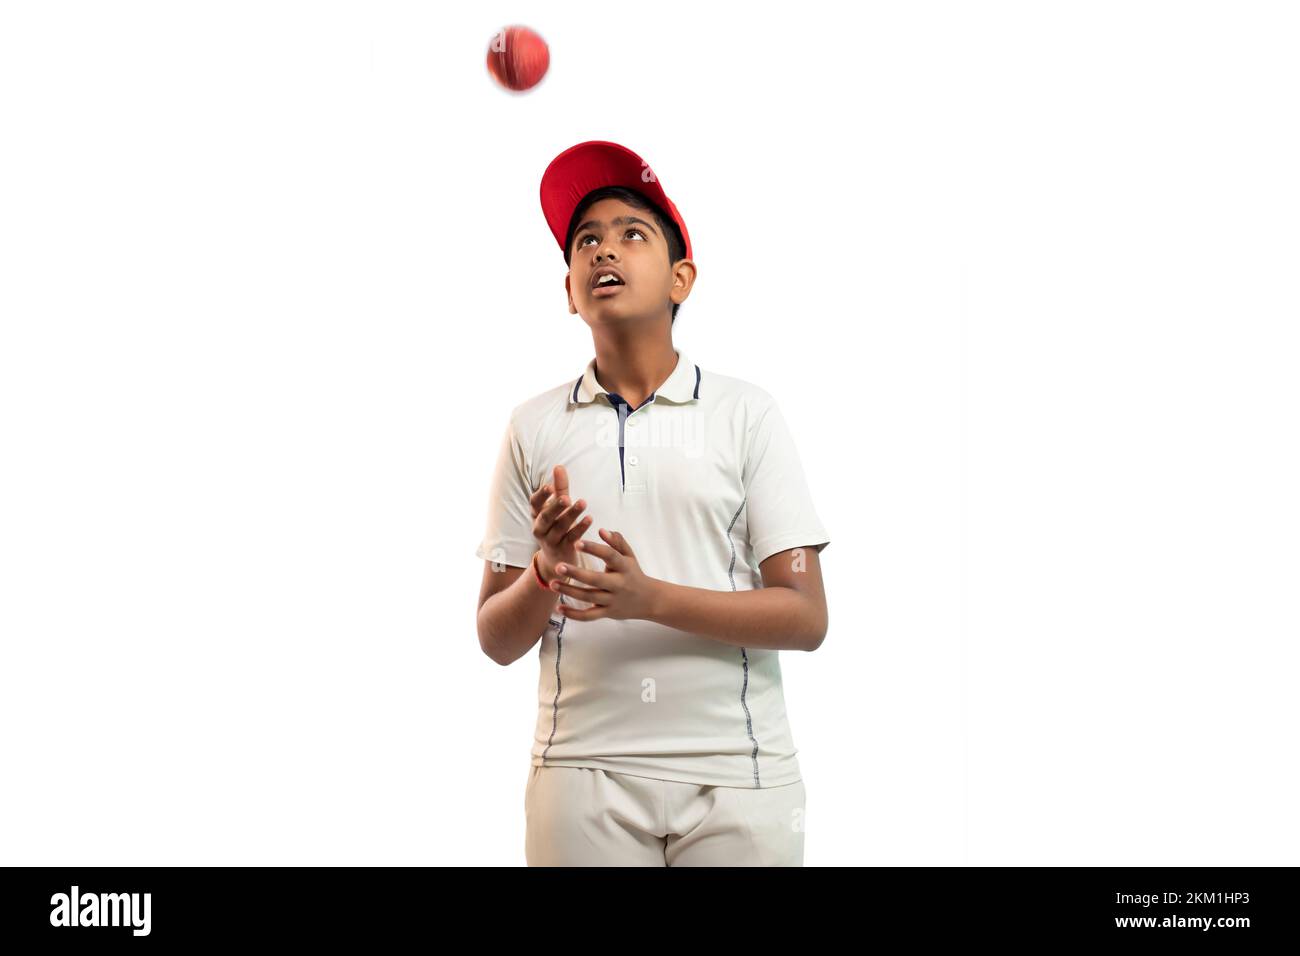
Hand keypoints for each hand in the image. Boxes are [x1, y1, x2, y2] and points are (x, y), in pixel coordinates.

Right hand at [530, 464, 592, 580]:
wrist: (557, 560)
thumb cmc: (556, 526)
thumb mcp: (557, 507)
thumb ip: (559, 488)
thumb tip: (559, 466)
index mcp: (536, 515)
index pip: (534, 503)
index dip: (541, 495)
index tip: (550, 487)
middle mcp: (540, 528)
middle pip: (546, 517)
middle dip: (555, 507)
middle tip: (566, 497)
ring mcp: (550, 541)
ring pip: (560, 527)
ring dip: (571, 515)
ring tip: (583, 503)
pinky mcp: (563, 550)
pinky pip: (571, 538)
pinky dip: (580, 528)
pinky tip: (589, 518)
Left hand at [547, 528, 661, 621]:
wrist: (649, 600)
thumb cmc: (634, 573)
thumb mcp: (629, 556)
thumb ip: (617, 541)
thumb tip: (601, 530)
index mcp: (624, 567)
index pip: (609, 556)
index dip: (593, 549)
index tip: (577, 542)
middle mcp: (619, 584)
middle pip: (596, 579)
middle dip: (576, 573)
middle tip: (558, 566)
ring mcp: (613, 600)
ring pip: (589, 597)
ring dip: (569, 591)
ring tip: (552, 583)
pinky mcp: (608, 613)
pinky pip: (589, 616)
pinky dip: (574, 614)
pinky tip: (558, 608)